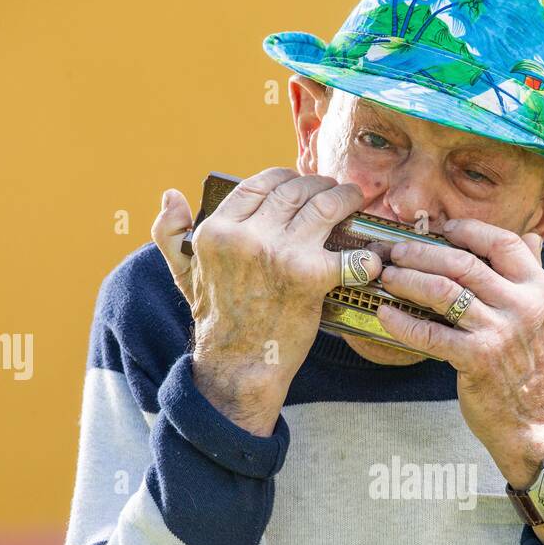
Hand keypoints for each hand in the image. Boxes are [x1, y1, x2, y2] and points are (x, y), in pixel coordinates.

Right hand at [150, 168, 381, 434]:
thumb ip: (171, 233)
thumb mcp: (183, 273)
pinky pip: (348, 256)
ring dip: (345, 198)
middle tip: (334, 188)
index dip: (284, 177)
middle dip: (319, 184)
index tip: (298, 182)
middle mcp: (248, 236)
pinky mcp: (310, 277)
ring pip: (324, 206)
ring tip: (355, 200)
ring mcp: (281, 254)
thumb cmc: (216, 321)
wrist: (238, 367)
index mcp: (218, 230)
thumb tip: (172, 195)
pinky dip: (365, 256)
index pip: (258, 184)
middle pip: (294, 190)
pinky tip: (373, 257)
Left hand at [377, 219, 543, 494]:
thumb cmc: (530, 368)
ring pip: (442, 291)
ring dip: (407, 280)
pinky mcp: (477, 358)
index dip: (468, 230)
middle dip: (423, 252)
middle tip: (396, 251)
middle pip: (464, 263)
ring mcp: (501, 332)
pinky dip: (403, 321)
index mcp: (542, 290)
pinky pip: (430, 332)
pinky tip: (385, 314)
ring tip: (388, 277)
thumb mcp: (542, 316)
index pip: (503, 242)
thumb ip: (534, 275)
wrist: (534, 422)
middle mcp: (525, 306)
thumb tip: (531, 238)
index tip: (440, 229)